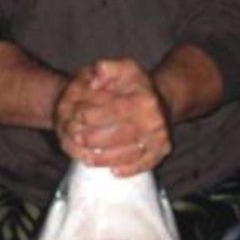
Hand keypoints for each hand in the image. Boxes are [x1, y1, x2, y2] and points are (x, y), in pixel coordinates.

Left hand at [54, 58, 171, 176]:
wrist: (162, 100)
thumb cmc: (137, 86)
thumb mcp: (124, 68)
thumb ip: (108, 68)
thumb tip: (95, 79)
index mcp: (145, 99)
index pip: (117, 109)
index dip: (96, 114)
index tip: (78, 116)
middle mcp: (156, 119)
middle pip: (122, 134)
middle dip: (96, 139)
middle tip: (77, 138)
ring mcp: (160, 136)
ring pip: (130, 152)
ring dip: (106, 158)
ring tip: (86, 157)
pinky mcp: (162, 150)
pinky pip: (145, 164)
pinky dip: (129, 169)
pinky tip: (112, 172)